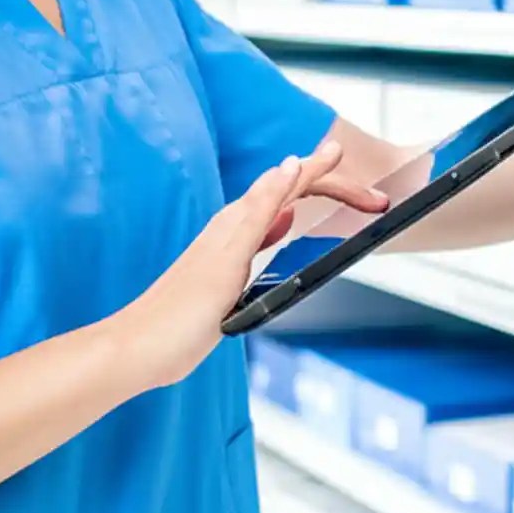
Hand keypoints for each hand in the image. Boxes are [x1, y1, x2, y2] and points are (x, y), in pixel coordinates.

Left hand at [113, 142, 387, 389]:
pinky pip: (267, 234)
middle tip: (368, 196)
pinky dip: (288, 223)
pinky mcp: (229, 272)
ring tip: (335, 189)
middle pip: (288, 192)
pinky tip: (289, 227)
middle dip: (328, 186)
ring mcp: (232, 249)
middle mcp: (235, 228)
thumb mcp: (231, 256)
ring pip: (279, 209)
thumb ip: (261, 210)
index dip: (324, 172)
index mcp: (237, 220)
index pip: (290, 181)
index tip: (352, 163)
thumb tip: (289, 166)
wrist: (144, 349)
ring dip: (310, 197)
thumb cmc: (181, 311)